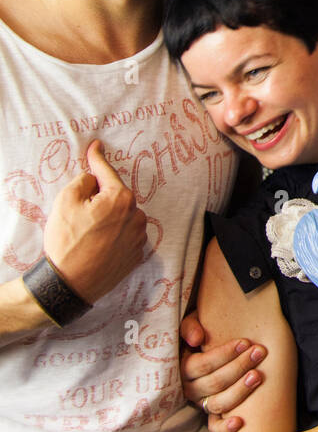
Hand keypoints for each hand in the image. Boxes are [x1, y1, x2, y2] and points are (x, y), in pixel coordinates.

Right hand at [42, 140, 147, 302]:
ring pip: (123, 217)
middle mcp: (137, 216)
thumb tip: (93, 178)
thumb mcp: (65, 201)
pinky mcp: (137, 256)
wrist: (70, 285)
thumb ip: (83, 180)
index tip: (96, 146)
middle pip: (116, 196)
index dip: (97, 158)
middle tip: (80, 215)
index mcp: (121, 199)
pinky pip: (126, 236)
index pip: (107, 172)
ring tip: (88, 235)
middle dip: (100, 199)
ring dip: (109, 218)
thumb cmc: (67, 242)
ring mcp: (139, 238)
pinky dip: (115, 235)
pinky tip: (98, 246)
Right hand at [180, 311, 266, 431]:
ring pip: (218, 404)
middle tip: (259, 353)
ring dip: (239, 391)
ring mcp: (200, 403)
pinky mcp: (209, 415)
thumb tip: (197, 338)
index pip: (202, 365)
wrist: (200, 348)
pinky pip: (214, 426)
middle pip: (214, 383)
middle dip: (238, 367)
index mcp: (183, 367)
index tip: (245, 342)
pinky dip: (225, 427)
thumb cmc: (200, 333)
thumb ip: (191, 326)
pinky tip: (240, 421)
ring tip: (258, 376)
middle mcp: (190, 388)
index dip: (224, 354)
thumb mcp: (191, 323)